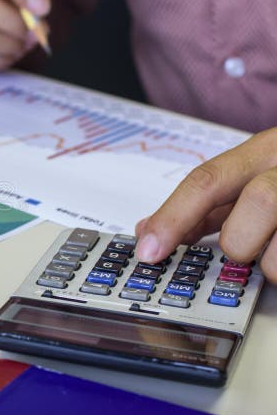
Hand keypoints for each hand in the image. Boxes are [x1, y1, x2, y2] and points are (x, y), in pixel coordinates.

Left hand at [135, 127, 276, 281]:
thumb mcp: (255, 174)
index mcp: (266, 149)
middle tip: (245, 248)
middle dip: (242, 241)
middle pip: (258, 203)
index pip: (208, 179)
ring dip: (275, 265)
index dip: (174, 217)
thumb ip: (207, 202)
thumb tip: (150, 229)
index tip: (149, 251)